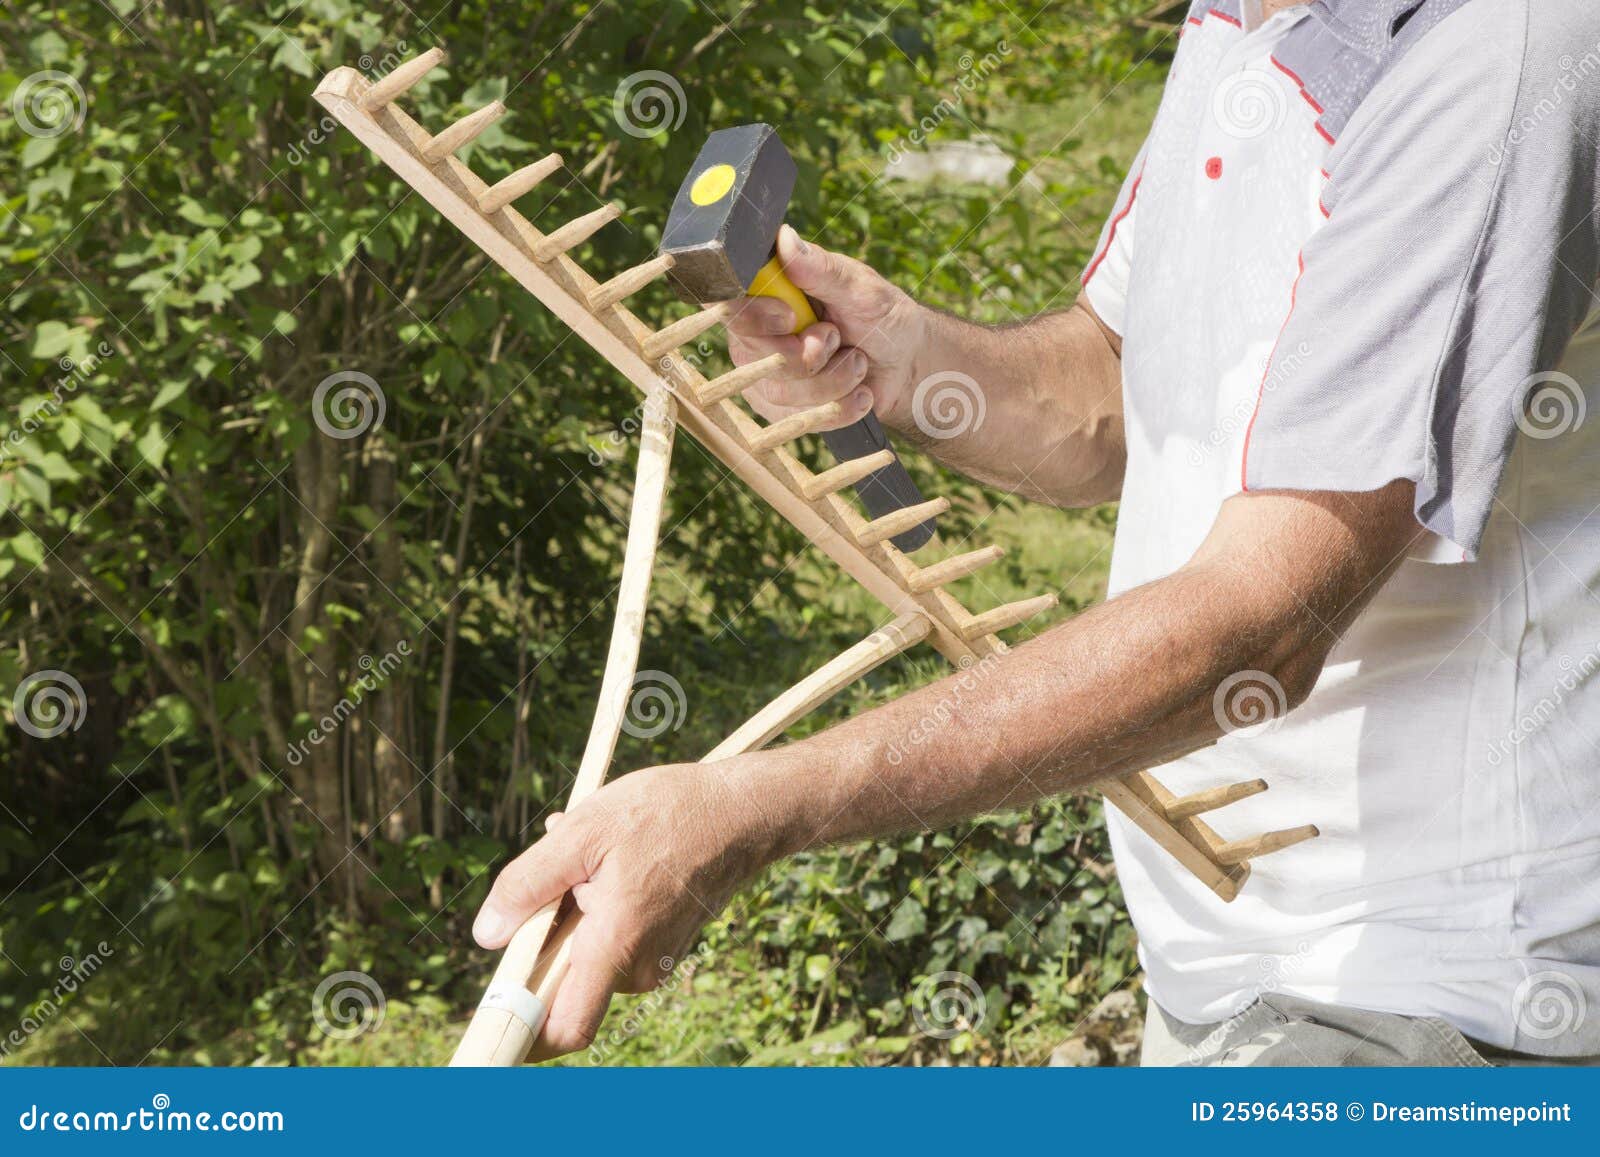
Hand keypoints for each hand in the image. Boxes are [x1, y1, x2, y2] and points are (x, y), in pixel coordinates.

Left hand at [470, 760, 780, 1057]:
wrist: (742, 811)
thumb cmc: (667, 814)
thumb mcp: (584, 832)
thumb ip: (528, 883)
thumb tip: (487, 934)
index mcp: (615, 947)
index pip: (565, 1028)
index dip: (522, 1034)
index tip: (493, 1016)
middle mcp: (639, 967)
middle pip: (565, 980)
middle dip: (545, 936)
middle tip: (557, 877)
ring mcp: (656, 958)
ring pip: (589, 954)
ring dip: (572, 915)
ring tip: (589, 857)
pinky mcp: (665, 944)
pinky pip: (614, 941)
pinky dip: (599, 910)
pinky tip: (609, 862)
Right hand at [726, 224, 930, 431]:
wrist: (904, 364)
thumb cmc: (881, 316)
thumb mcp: (860, 287)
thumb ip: (821, 268)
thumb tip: (784, 239)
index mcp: (767, 293)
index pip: (727, 302)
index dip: (753, 315)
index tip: (791, 316)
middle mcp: (755, 333)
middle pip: (753, 353)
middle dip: (807, 353)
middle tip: (837, 336)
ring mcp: (764, 374)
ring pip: (781, 389)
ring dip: (833, 379)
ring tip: (858, 362)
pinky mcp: (781, 409)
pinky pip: (799, 419)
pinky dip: (839, 407)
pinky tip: (859, 392)